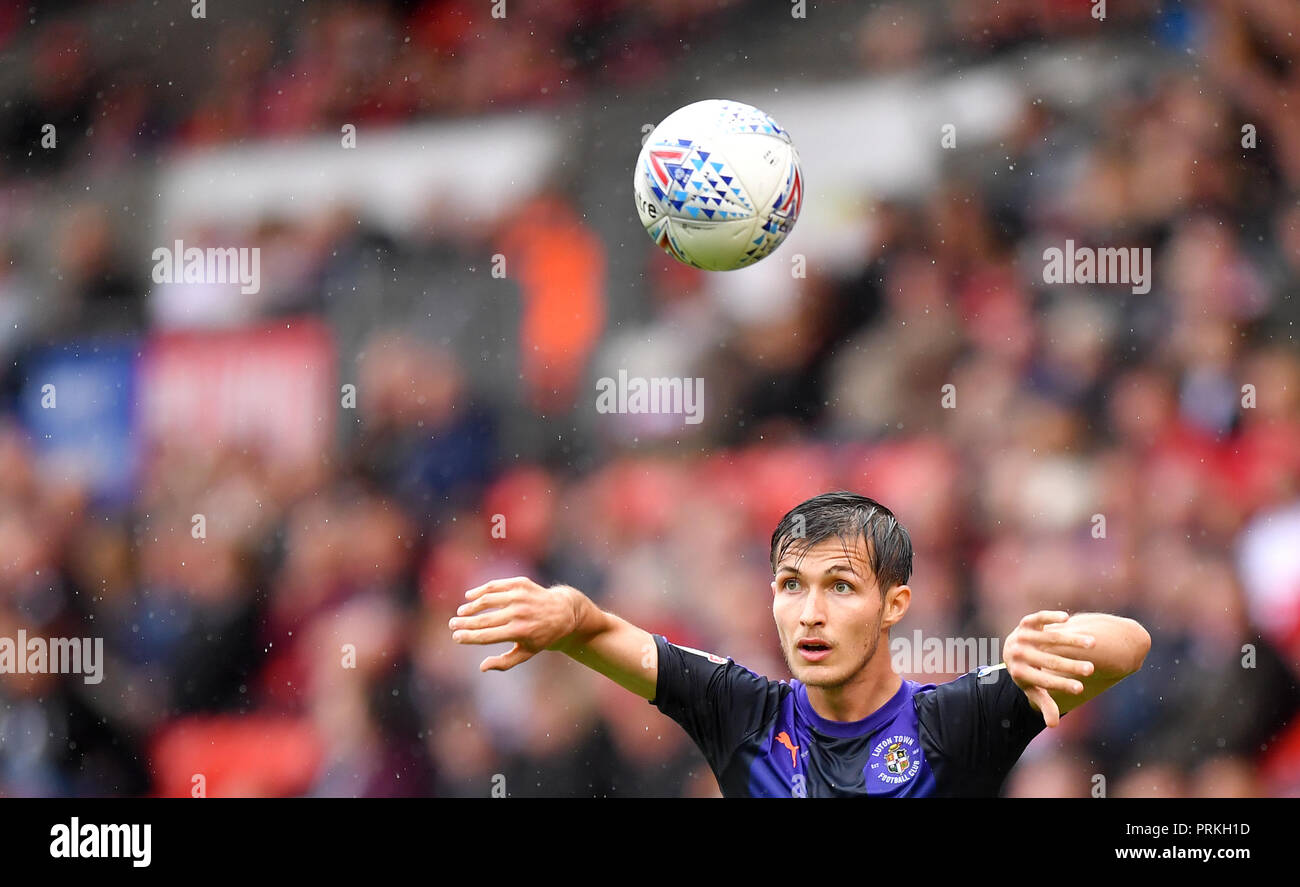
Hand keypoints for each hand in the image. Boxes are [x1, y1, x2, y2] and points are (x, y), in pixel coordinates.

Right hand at [448, 576, 579, 671]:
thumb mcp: (527, 653)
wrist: (563, 612)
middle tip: (452, 624)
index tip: (456, 637)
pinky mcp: (521, 583)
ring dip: (471, 606)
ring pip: (487, 600)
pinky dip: (480, 591)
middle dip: (465, 622)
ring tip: (461, 612)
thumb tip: (482, 667)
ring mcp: (520, 596)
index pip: (486, 635)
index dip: (468, 636)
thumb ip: (504, 663)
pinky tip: (470, 596)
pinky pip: (495, 586)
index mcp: (520, 632)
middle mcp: (520, 613)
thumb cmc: (541, 637)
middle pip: (484, 619)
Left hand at [1003, 610, 1095, 727]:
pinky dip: (1051, 617)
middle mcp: (1018, 653)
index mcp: (1018, 672)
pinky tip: (1067, 618)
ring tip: (1093, 644)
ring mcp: (1021, 636)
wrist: (1011, 648)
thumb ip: (1044, 703)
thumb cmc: (1028, 673)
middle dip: (1071, 666)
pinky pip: (1040, 618)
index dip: (1061, 685)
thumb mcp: (1034, 689)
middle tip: (1091, 670)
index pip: (1043, 680)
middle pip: (1049, 660)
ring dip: (1072, 640)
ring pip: (1049, 638)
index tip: (1081, 689)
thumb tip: (1053, 725)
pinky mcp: (1026, 622)